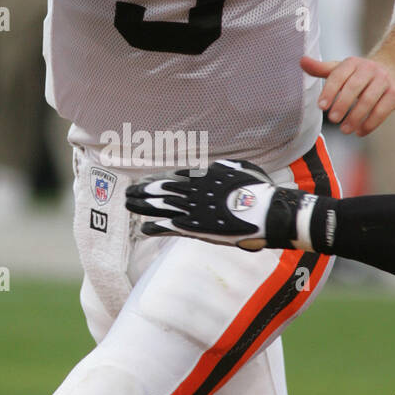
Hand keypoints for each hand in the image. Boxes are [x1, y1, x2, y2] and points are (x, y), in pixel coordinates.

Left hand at [126, 160, 295, 249]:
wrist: (264, 211)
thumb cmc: (257, 189)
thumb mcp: (240, 169)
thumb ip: (224, 167)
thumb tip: (217, 166)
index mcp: (202, 176)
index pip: (173, 177)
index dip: (157, 179)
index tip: (145, 181)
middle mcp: (193, 191)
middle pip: (161, 190)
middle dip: (143, 190)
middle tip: (130, 191)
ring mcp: (191, 210)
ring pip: (160, 206)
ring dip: (142, 206)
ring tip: (129, 205)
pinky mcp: (194, 228)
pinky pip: (168, 227)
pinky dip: (154, 228)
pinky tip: (144, 229)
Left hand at [301, 54, 394, 136]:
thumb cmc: (362, 72)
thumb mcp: (342, 68)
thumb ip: (322, 69)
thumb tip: (302, 61)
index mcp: (352, 62)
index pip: (339, 75)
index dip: (329, 91)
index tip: (321, 106)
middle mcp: (369, 69)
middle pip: (354, 87)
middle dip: (342, 105)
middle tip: (332, 120)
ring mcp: (384, 81)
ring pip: (368, 101)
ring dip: (355, 117)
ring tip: (344, 130)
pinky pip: (382, 111)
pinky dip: (370, 123)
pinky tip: (360, 132)